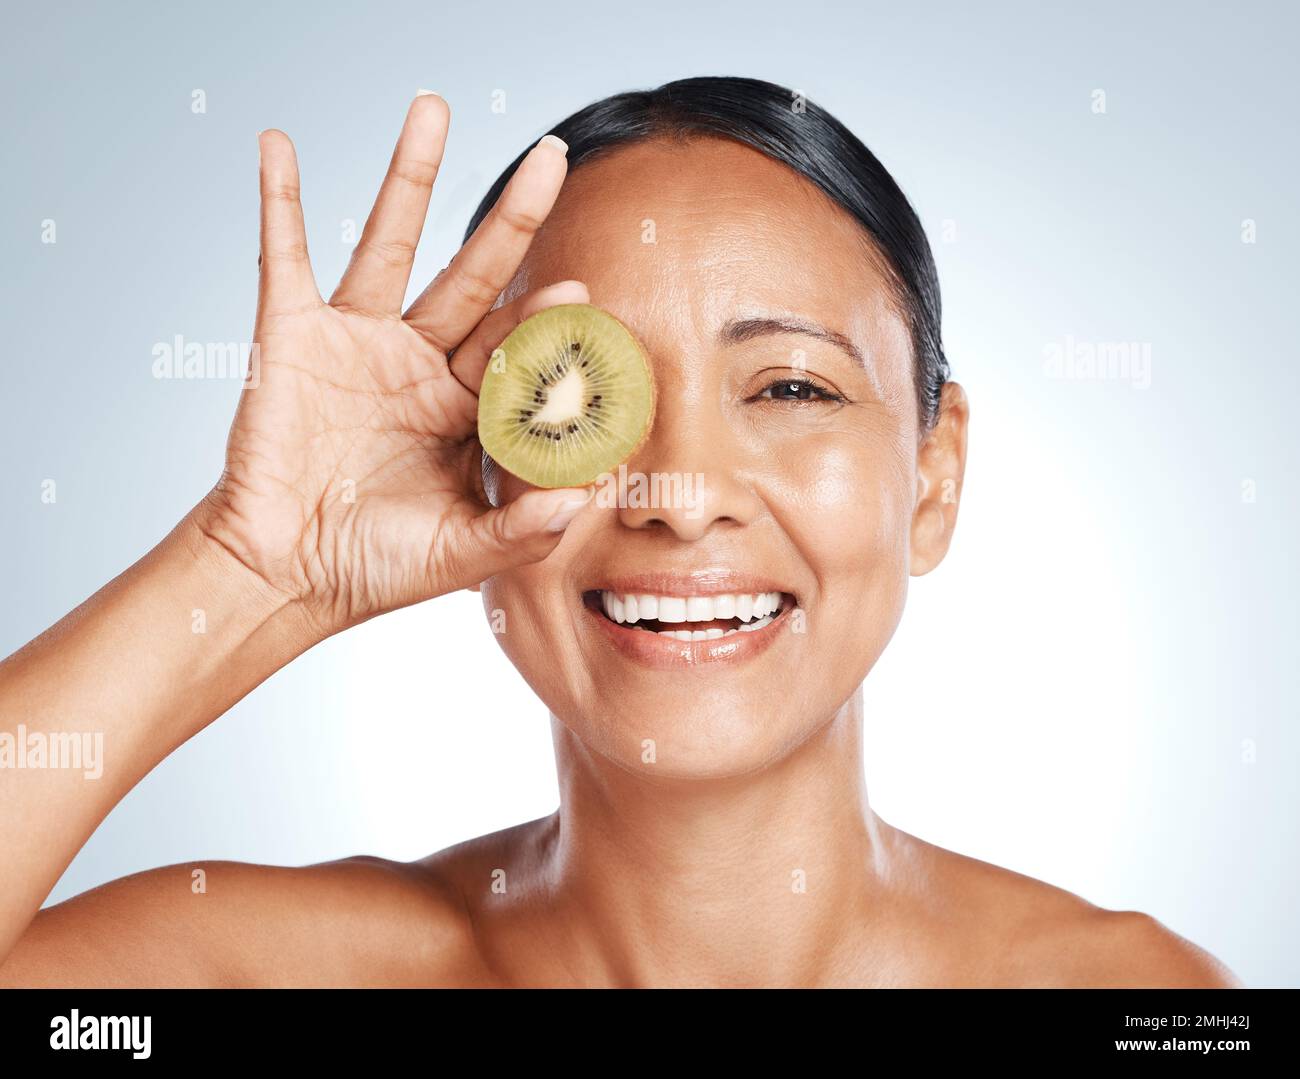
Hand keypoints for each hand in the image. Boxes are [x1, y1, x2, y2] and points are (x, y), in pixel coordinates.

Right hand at [193, 94, 593, 637]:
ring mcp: (355, 342)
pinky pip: (283, 256)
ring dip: (410, 177)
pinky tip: (277, 146)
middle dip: (512, 218)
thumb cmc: (373, 565)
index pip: (516, 348)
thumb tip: (591, 497)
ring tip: (434, 109)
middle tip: (552, 157)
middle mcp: (417, 361)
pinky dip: (278, 203)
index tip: (580, 289)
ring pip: (390, 243)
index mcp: (464, 406)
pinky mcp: (291, 336)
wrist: (284, 576)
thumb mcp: (461, 552)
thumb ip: (524, 529)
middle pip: (473, 274)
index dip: (545, 319)